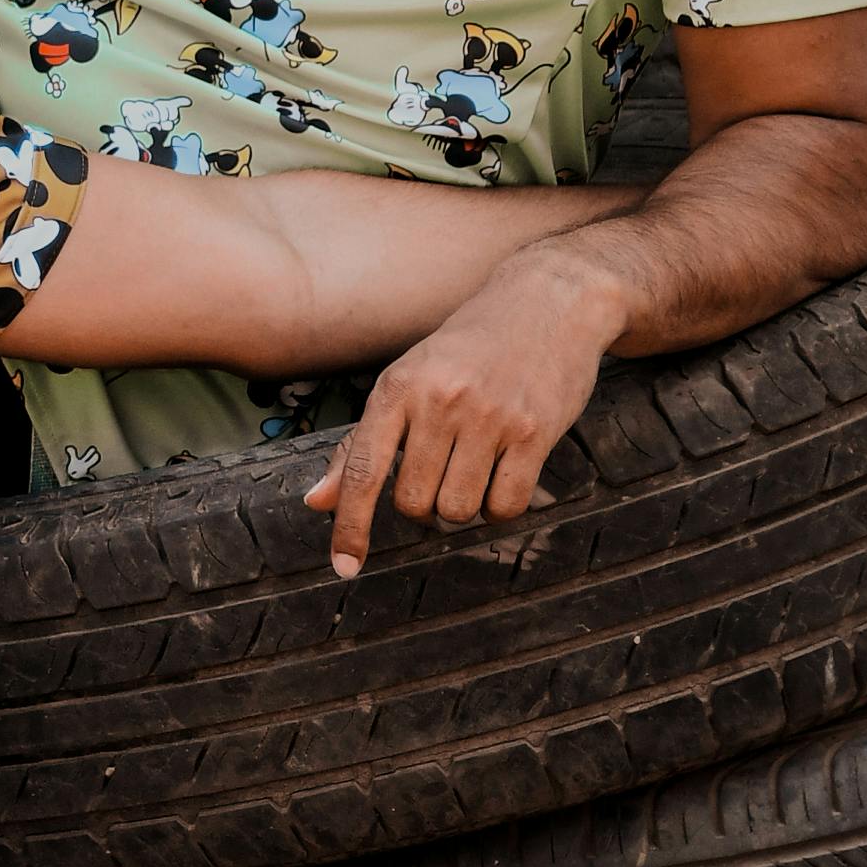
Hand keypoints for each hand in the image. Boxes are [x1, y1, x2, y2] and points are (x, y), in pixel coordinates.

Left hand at [306, 238, 633, 575]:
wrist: (549, 300)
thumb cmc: (469, 347)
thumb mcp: (407, 379)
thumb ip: (362, 444)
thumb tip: (316, 502)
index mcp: (397, 386)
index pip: (363, 470)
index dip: (350, 525)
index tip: (344, 567)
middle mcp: (439, 400)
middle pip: (414, 503)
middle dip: (425, 501)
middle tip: (444, 464)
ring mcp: (489, 416)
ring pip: (458, 510)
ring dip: (465, 503)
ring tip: (477, 460)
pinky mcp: (534, 431)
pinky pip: (506, 506)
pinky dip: (502, 505)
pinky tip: (507, 471)